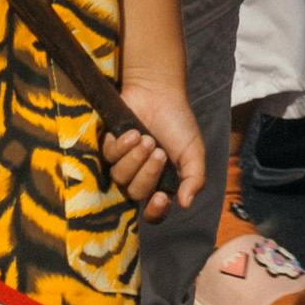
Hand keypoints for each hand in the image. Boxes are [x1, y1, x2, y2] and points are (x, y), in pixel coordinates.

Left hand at [96, 77, 209, 221]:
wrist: (160, 93)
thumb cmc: (178, 123)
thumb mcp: (193, 151)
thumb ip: (194, 178)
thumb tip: (185, 203)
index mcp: (162, 182)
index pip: (154, 212)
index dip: (155, 211)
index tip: (161, 197)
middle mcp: (140, 177)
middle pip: (135, 193)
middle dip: (147, 173)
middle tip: (159, 151)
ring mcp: (124, 162)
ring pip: (120, 176)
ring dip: (134, 158)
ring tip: (146, 138)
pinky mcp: (110, 147)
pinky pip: (109, 157)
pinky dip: (122, 145)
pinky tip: (133, 132)